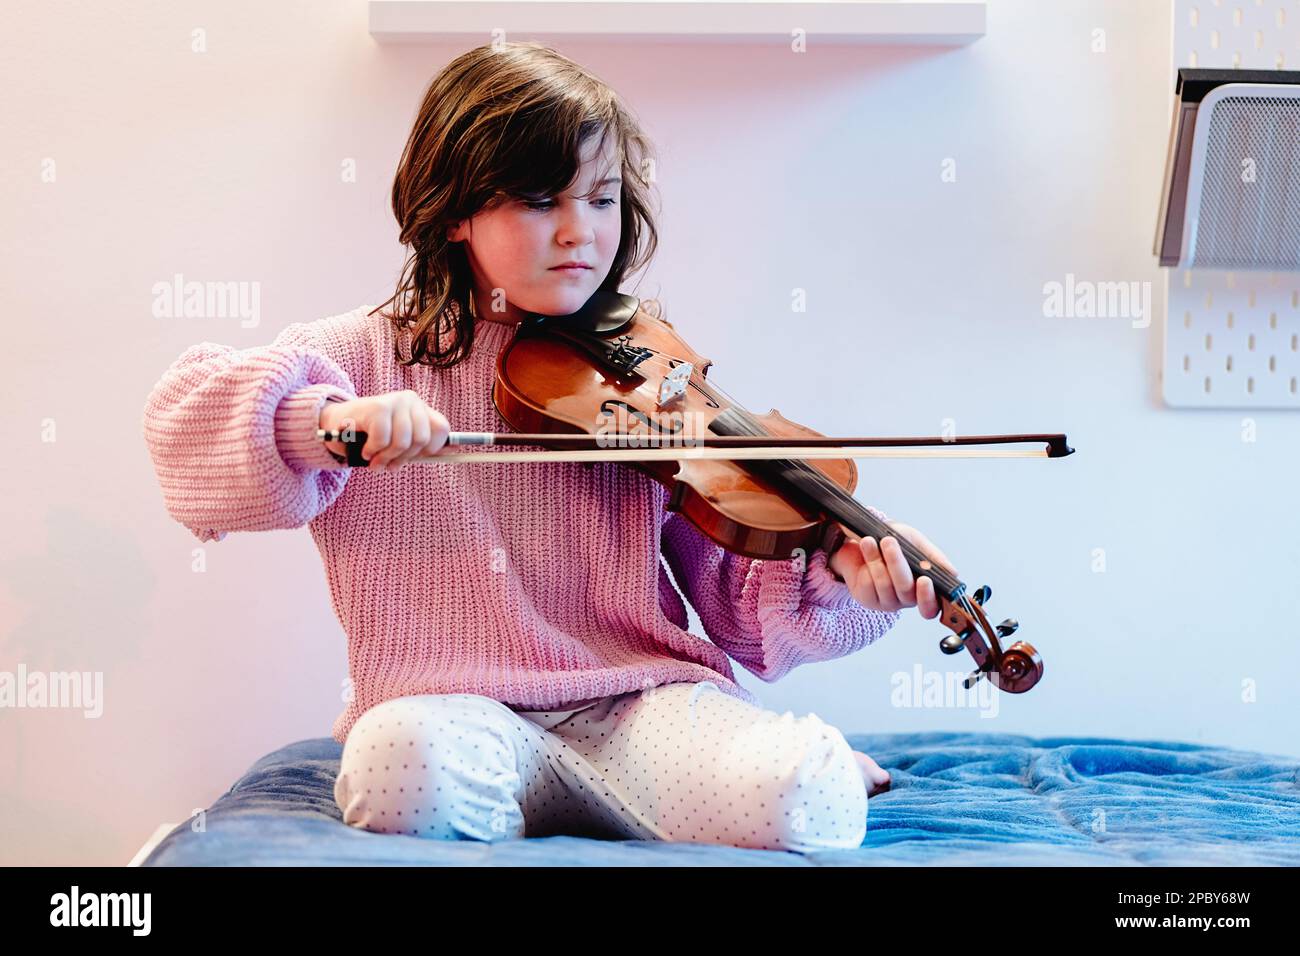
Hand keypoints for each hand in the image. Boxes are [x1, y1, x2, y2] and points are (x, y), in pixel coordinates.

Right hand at [319, 390, 449, 471]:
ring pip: (403, 442)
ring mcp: (394, 401)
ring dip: (386, 458)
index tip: (414, 457)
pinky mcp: (377, 407)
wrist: (337, 425)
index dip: (430, 449)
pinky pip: (383, 439)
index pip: (442, 429)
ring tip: (375, 461)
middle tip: (388, 464)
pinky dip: (373, 451)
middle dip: (404, 457)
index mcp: (421, 409)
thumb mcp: (401, 443)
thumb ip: (424, 447)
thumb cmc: (372, 437)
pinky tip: (366, 450)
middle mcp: (411, 400)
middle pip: (422, 439)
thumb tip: (457, 448)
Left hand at [827, 521, 956, 618]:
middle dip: (896, 563)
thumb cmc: (896, 541)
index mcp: (924, 589)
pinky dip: (867, 561)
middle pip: (906, 591)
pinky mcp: (867, 598)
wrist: (866, 537)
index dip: (928, 598)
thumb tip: (953, 573)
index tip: (925, 580)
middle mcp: (906, 599)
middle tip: (889, 541)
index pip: (931, 607)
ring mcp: (886, 600)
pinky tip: (866, 546)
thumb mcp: (916, 542)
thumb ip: (934, 557)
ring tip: (870, 540)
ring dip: (878, 559)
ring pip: (885, 585)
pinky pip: (868, 585)